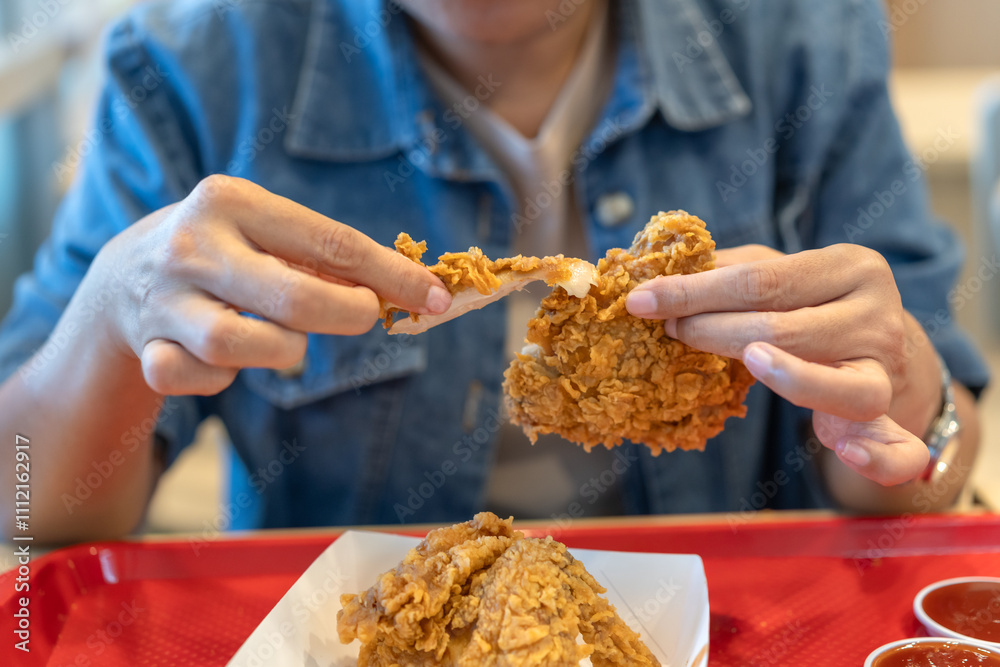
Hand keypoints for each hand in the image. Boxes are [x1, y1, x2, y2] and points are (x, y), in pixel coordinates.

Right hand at [83, 175, 451, 395]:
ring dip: (282, 351)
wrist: (121, 278)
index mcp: (231, 200)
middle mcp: (191, 245)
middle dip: (346, 315)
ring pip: (245, 345)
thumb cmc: (226, 252)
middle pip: (294, 298)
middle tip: (365, 317)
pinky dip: (225, 379)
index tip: (438, 297)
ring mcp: (162, 299)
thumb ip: (329, 258)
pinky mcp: (147, 350)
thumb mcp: (265, 232)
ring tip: (278, 336)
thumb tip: (414, 289)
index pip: (333, 242)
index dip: (394, 276)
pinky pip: (203, 379)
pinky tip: (219, 358)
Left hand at [625, 243, 941, 485]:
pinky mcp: (887, 415)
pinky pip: (894, 446)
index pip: (760, 280)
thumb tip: (659, 272)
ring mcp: (885, 368)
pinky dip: (877, 455)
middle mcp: (876, 315)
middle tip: (669, 332)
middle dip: (714, 330)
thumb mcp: (781, 273)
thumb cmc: (812, 305)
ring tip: (742, 363)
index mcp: (850, 265)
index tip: (642, 301)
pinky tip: (845, 451)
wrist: (880, 346)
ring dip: (780, 377)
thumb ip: (732, 270)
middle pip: (784, 328)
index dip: (694, 291)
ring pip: (833, 384)